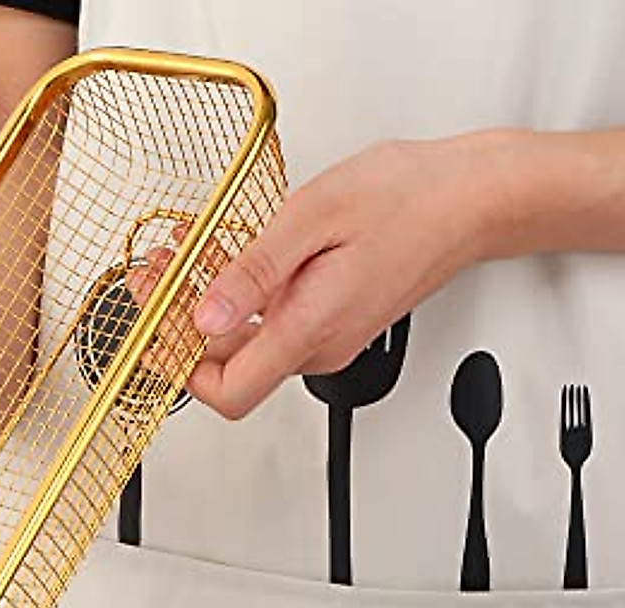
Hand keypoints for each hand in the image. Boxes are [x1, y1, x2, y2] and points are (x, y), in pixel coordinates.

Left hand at [184, 136, 497, 418]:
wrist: (470, 199)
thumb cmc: (407, 198)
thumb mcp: (313, 217)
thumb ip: (254, 272)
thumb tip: (205, 318)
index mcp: (309, 329)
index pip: (228, 392)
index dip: (180, 368)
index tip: (154, 324)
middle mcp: (317, 347)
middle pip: (227, 366)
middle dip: (180, 322)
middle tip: (154, 273)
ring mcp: (325, 338)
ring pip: (245, 341)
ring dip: (205, 303)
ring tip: (181, 253)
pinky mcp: (331, 320)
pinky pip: (269, 321)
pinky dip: (238, 294)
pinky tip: (226, 253)